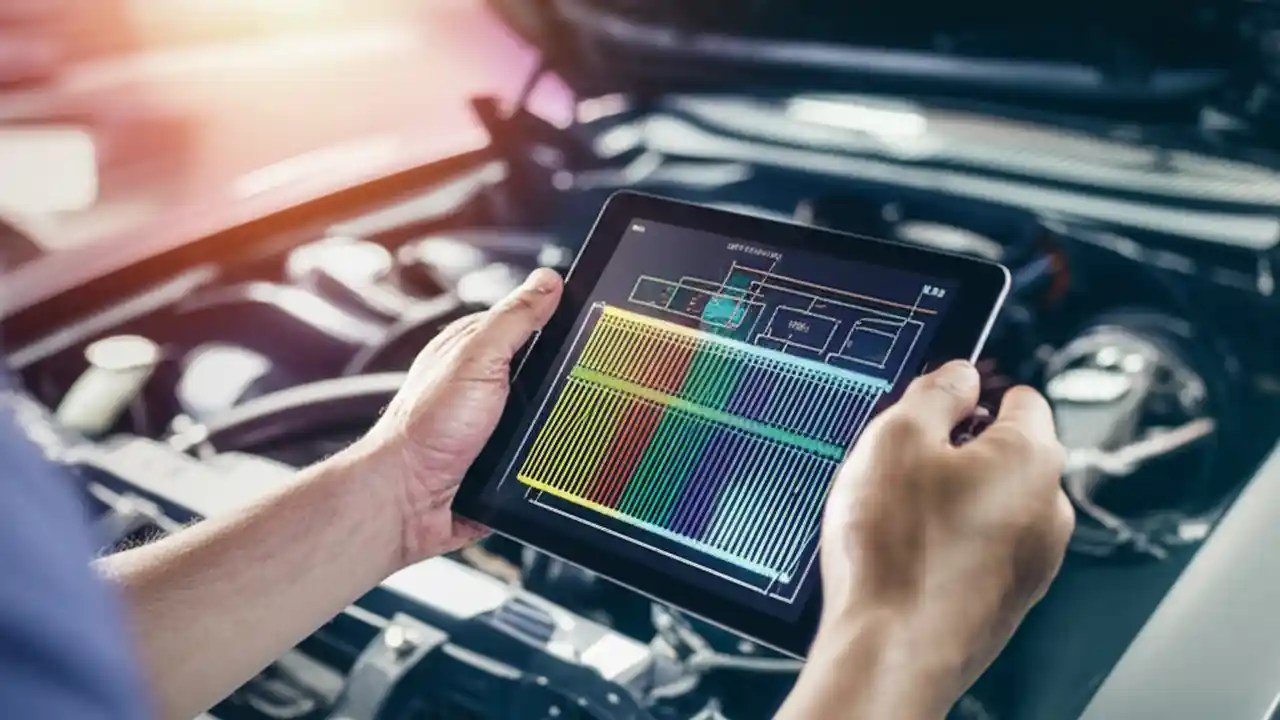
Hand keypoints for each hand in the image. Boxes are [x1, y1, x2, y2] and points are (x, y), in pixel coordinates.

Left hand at [349, 268, 563, 565]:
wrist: (408, 503)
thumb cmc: (425, 429)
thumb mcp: (477, 360)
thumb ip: (514, 320)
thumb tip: (548, 282)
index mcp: (478, 348)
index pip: (534, 322)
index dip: (565, 322)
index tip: (598, 324)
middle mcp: (487, 384)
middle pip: (549, 372)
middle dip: (569, 381)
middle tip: (587, 384)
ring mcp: (498, 424)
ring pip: (552, 415)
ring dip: (562, 424)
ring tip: (572, 427)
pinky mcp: (507, 461)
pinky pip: (546, 455)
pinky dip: (554, 459)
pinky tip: (557, 460)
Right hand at [779, 361, 1072, 718]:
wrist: (890, 652)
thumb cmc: (894, 551)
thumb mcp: (896, 437)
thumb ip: (935, 392)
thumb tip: (959, 375)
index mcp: (1032, 457)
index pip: (1019, 394)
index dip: (969, 393)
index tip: (933, 405)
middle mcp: (1049, 508)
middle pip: (1005, 451)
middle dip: (956, 450)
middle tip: (898, 466)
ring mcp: (1034, 560)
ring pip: (991, 503)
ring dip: (951, 500)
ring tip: (895, 518)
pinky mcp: (1010, 599)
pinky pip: (983, 549)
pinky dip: (950, 545)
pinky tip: (906, 556)